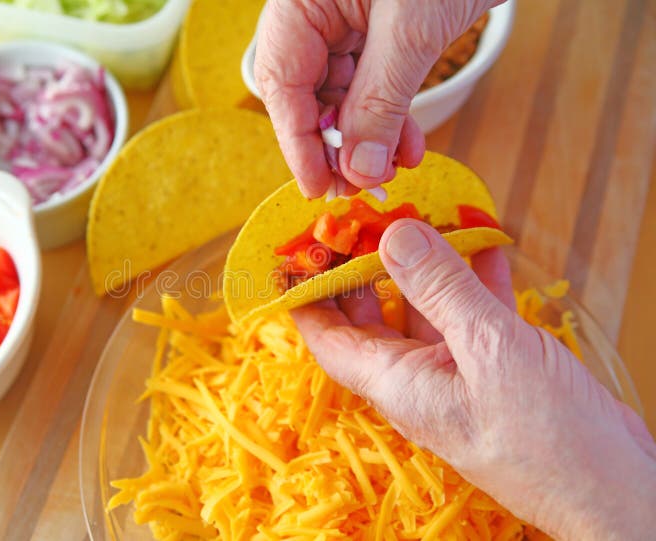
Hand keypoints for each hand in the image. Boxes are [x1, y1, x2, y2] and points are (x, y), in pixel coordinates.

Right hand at [255, 0, 501, 197]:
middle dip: (337, 146)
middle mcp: (316, 13)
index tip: (318, 186)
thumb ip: (381, 100)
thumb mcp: (411, 29)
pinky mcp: (377, 31)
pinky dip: (390, 120)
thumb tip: (360, 168)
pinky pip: (373, 85)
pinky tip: (407, 148)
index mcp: (301, 1)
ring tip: (389, 172)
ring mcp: (346, 22)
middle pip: (308, 94)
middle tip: (358, 187)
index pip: (283, 82)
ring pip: (343, 97)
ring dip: (367, 140)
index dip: (298, 142)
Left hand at [292, 219, 655, 539]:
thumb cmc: (548, 438)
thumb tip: (393, 236)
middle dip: (363, 271)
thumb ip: (440, 289)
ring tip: (421, 220)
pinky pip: (471, 318)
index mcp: (397, 383)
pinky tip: (481, 245)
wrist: (613, 488)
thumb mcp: (488, 350)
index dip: (306, 298)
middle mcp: (418, 381)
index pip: (329, 338)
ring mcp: (457, 377)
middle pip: (372, 319)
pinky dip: (472, 281)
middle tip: (361, 223)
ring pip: (424, 312)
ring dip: (423, 269)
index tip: (295, 257)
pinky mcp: (495, 373)